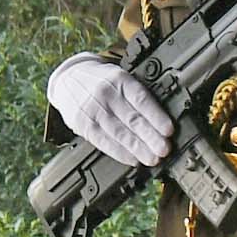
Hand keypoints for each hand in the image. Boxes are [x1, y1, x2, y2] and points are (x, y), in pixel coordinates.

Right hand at [45, 55, 174, 169]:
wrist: (68, 79)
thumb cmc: (101, 81)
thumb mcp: (119, 77)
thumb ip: (136, 94)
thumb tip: (161, 118)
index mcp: (119, 79)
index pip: (141, 99)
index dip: (156, 116)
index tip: (169, 130)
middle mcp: (105, 94)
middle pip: (132, 118)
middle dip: (150, 137)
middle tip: (164, 149)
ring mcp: (92, 110)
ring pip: (119, 133)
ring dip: (138, 148)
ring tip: (152, 159)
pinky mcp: (83, 125)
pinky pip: (104, 142)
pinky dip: (120, 153)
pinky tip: (133, 159)